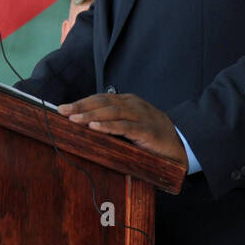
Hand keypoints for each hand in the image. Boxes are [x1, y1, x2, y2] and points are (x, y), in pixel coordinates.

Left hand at [59, 93, 185, 162]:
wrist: (182, 145)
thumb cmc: (152, 137)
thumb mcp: (130, 126)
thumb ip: (112, 124)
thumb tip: (85, 129)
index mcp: (128, 102)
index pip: (100, 99)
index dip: (81, 102)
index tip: (62, 108)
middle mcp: (133, 105)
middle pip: (102, 102)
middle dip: (81, 106)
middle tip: (62, 111)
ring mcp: (141, 116)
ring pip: (111, 112)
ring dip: (90, 115)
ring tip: (74, 119)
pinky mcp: (147, 130)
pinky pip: (125, 127)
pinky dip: (108, 127)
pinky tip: (94, 128)